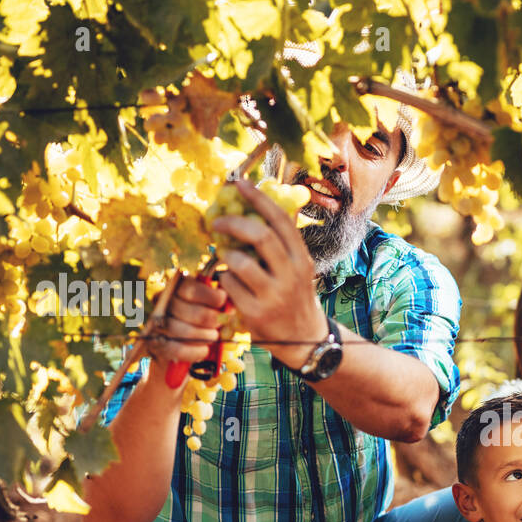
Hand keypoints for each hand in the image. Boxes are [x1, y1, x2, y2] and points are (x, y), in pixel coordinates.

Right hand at [151, 275, 224, 369]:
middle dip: (211, 320)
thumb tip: (229, 308)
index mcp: (177, 287)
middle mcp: (163, 302)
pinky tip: (204, 350)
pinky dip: (195, 351)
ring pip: (181, 330)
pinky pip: (176, 349)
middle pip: (190, 312)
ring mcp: (157, 322)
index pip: (190, 289)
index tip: (222, 301)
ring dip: (204, 336)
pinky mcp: (156, 343)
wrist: (186, 342)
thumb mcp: (212, 303)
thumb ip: (219, 301)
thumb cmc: (205, 317)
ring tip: (213, 336)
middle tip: (219, 323)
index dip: (211, 297)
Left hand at [209, 179, 324, 368]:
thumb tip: (269, 201)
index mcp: (302, 259)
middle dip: (234, 223)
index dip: (258, 198)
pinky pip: (228, 285)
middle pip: (260, 236)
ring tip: (228, 258)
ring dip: (227, 255)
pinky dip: (224, 280)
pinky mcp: (255, 313)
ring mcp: (273, 295)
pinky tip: (231, 284)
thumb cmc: (295, 296)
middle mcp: (291, 275)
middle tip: (218, 221)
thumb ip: (284, 240)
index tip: (239, 184)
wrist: (303, 338)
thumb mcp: (299, 268)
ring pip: (239, 262)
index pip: (280, 220)